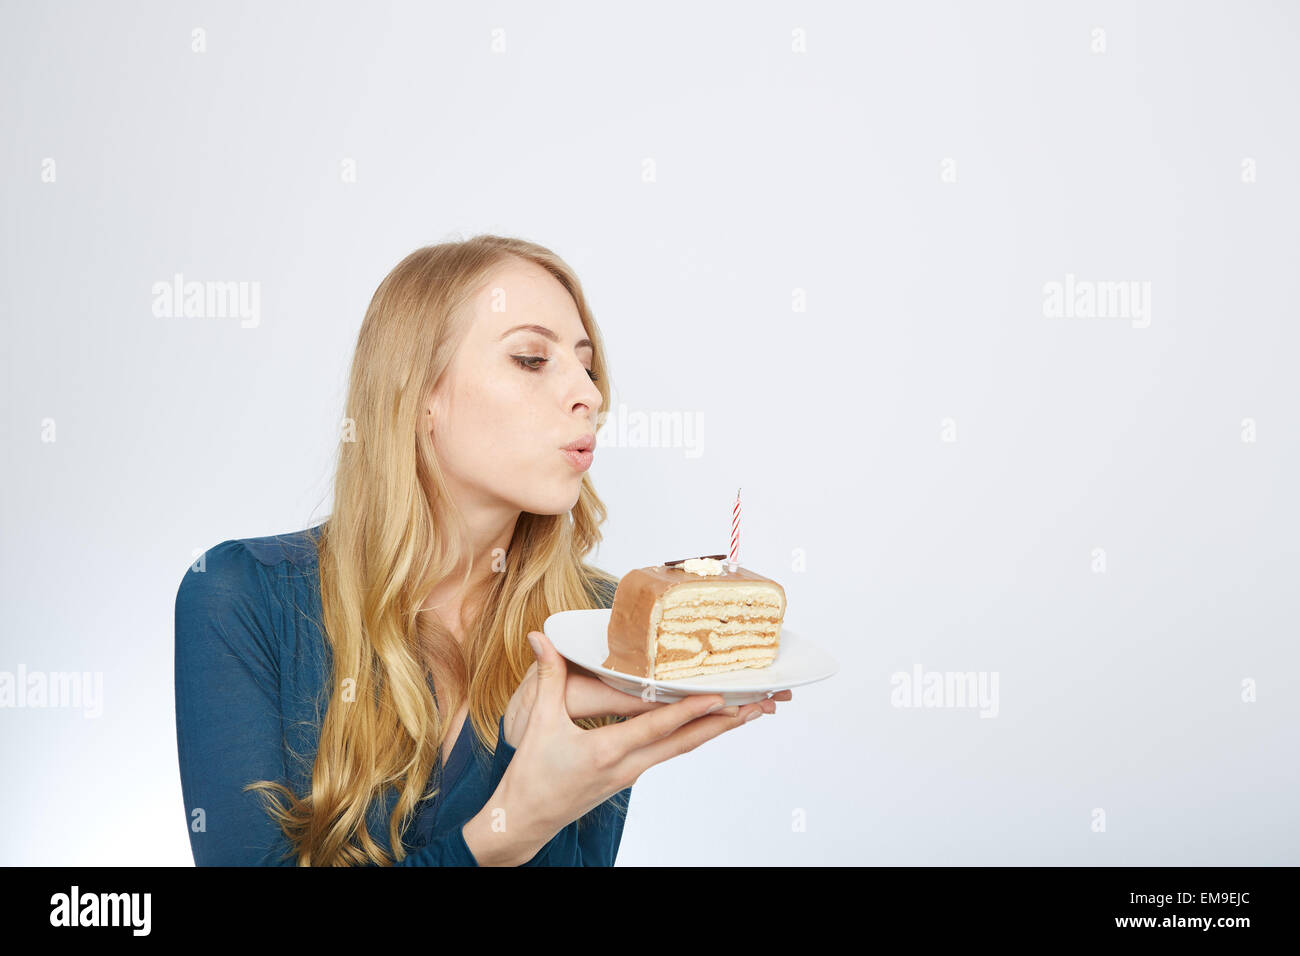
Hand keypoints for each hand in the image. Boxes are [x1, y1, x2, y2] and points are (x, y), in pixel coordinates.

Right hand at [491, 630, 790, 849]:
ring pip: (681, 749)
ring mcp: (631, 773)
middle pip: (685, 743)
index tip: (719, 698)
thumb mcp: (539, 723)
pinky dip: (691, 737)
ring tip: (744, 713)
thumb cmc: (531, 776)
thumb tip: (541, 638)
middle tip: (756, 706)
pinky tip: (705, 726)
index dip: (689, 711)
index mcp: (607, 751)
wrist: (524, 820)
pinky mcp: (628, 776)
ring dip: (714, 731)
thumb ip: (547, 676)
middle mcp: (627, 766)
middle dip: (723, 724)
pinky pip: (668, 753)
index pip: (657, 727)